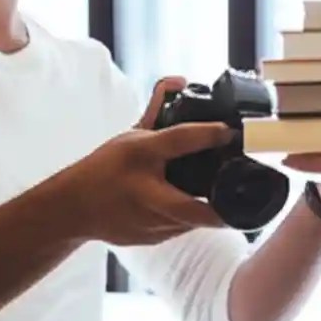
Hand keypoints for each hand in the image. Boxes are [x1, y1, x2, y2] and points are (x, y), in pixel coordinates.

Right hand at [64, 74, 226, 245]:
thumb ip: (157, 109)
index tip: (230, 131)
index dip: (209, 134)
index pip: (178, 140)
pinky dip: (193, 217)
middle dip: (224, 208)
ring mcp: (148, 224)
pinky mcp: (153, 240)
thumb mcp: (133, 136)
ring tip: (228, 196)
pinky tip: (198, 206)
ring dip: (211, 210)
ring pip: (193, 221)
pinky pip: (183, 227)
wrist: (74, 208)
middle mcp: (145, 194)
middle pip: (194, 209)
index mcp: (140, 156)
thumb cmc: (106, 168)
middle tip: (246, 194)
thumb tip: (179, 80)